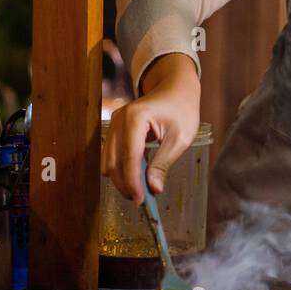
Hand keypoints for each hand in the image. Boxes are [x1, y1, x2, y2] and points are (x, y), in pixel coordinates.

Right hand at [102, 53, 200, 203]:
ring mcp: (113, 124)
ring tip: (141, 190)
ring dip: (121, 178)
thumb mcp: (180, 138)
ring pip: (109, 161)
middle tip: (141, 200)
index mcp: (135, 118)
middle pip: (113, 162)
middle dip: (125, 183)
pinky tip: (137, 176)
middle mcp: (118, 120)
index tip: (140, 200)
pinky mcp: (114, 129)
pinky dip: (122, 168)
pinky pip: (112, 154)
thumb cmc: (182, 110)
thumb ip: (163, 163)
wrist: (175, 88)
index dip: (133, 182)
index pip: (130, 157)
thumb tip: (153, 189)